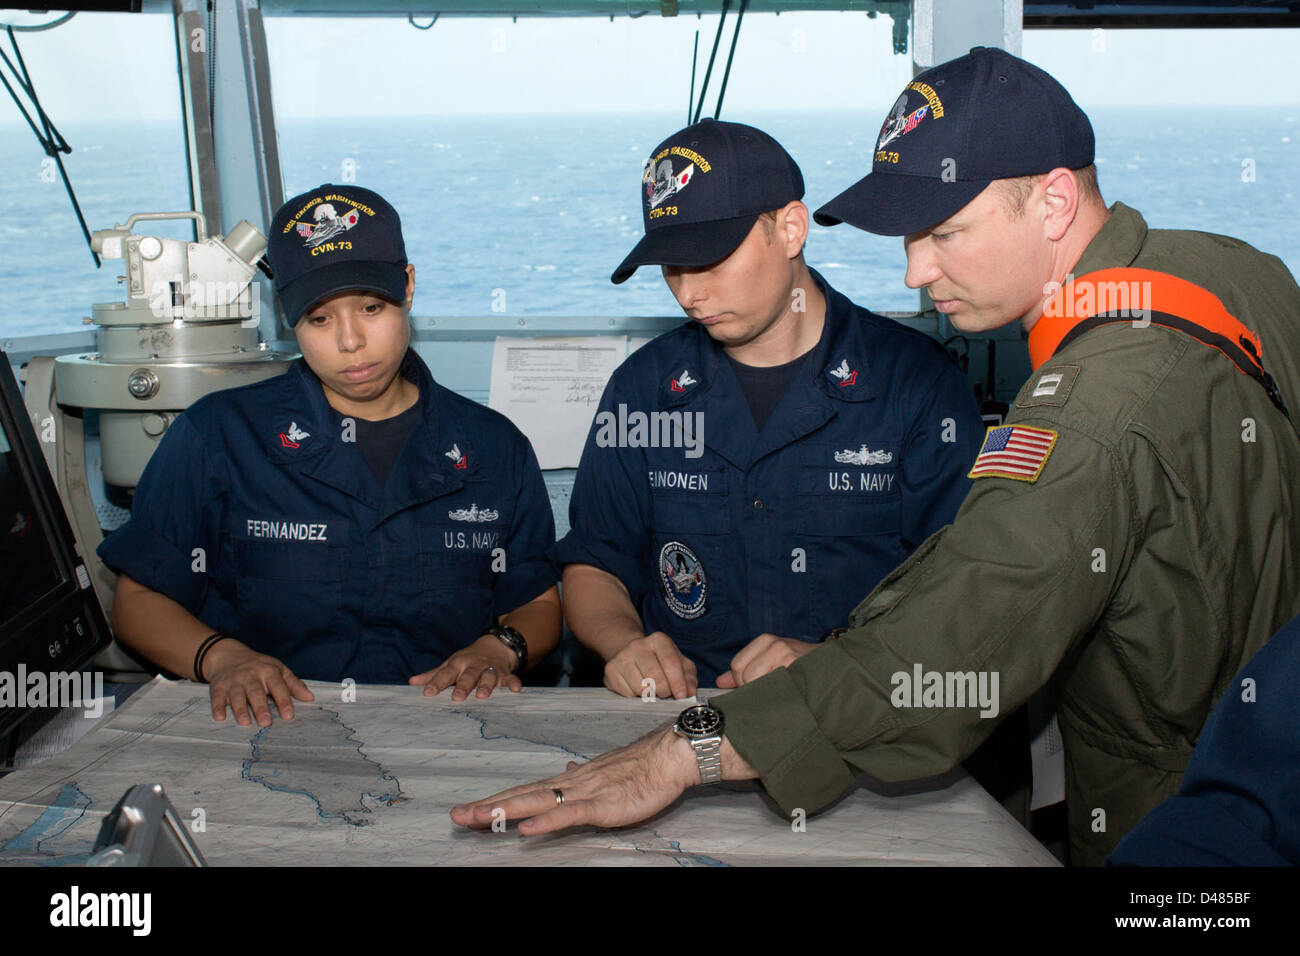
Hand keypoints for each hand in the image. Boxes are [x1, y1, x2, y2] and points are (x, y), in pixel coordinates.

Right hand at [205, 640, 314, 726]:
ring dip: (240, 708)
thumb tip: (310, 698)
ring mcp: (233, 681)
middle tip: (266, 722)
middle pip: (256, 692)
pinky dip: (218, 706)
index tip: (288, 715)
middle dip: (261, 707)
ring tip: (245, 722)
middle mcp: (250, 675)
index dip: (284, 701)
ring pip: (237, 695)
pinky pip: (217, 696)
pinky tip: (220, 717)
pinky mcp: (218, 686)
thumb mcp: (278, 670)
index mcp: (268, 671)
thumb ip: (294, 684)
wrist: (228, 656)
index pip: (278, 686)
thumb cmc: (259, 667)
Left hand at [409, 634, 521, 700]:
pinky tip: (516, 690)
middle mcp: (474, 666)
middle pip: (468, 676)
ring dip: (486, 686)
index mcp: (457, 664)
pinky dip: (513, 683)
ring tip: (483, 696)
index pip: (445, 674)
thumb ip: (434, 675)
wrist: (494, 646)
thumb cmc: (468, 660)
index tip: (427, 693)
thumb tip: (412, 682)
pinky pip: (510, 678)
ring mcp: (490, 669)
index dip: (436, 683)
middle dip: (463, 686)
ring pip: (488, 677)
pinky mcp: (504, 673)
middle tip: (457, 698)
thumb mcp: (450, 664)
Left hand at [450, 723, 697, 834]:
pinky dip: (546, 820)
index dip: (497, 798)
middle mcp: (569, 784)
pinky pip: (569, 813)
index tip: (469, 808)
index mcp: (569, 780)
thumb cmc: (640, 766)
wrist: (667, 755)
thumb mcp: (604, 772)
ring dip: (506, 809)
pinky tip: (526, 828)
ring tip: (478, 816)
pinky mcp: (602, 804)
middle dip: (488, 805)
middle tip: (456, 816)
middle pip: (522, 794)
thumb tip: (566, 771)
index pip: (525, 790)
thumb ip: (581, 776)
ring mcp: (584, 793)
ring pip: (538, 801)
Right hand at [603, 631, 696, 699]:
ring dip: (650, 696)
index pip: (670, 663)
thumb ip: (688, 676)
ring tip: (652, 690)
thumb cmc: (659, 659)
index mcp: (659, 640)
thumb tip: (690, 692)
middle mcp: (638, 645)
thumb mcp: (679, 662)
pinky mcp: (610, 670)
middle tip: (665, 693)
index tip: (682, 696)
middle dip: (664, 691)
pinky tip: (638, 689)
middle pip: (655, 677)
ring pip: (640, 688)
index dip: (678, 683)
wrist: (630, 651)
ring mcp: (622, 657)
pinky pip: (627, 694)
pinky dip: (636, 697)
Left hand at [716, 633, 817, 687]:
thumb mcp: (771, 659)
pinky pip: (777, 688)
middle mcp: (775, 644)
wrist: (833, 665)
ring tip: (781, 694)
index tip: (754, 689)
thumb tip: (720, 682)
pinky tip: (788, 696)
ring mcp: (788, 656)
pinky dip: (779, 696)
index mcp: (765, 641)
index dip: (741, 682)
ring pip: (759, 683)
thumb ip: (745, 669)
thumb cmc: (801, 664)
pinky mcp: (799, 669)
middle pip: (745, 675)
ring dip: (767, 693)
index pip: (737, 665)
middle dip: (752, 689)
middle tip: (768, 693)